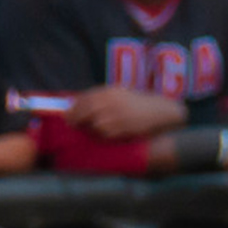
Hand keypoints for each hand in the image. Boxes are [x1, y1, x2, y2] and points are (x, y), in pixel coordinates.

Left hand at [66, 86, 187, 139]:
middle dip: (75, 120)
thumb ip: (101, 98)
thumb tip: (77, 105)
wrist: (160, 112)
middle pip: (83, 112)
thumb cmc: (139, 104)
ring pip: (93, 125)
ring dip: (91, 129)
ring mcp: (115, 115)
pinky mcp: (121, 128)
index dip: (73, 108)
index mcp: (109, 91)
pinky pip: (105, 135)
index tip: (67, 115)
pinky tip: (109, 134)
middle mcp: (110, 101)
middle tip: (72, 125)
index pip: (83, 99)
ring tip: (96, 129)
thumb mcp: (120, 94)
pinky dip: (103, 136)